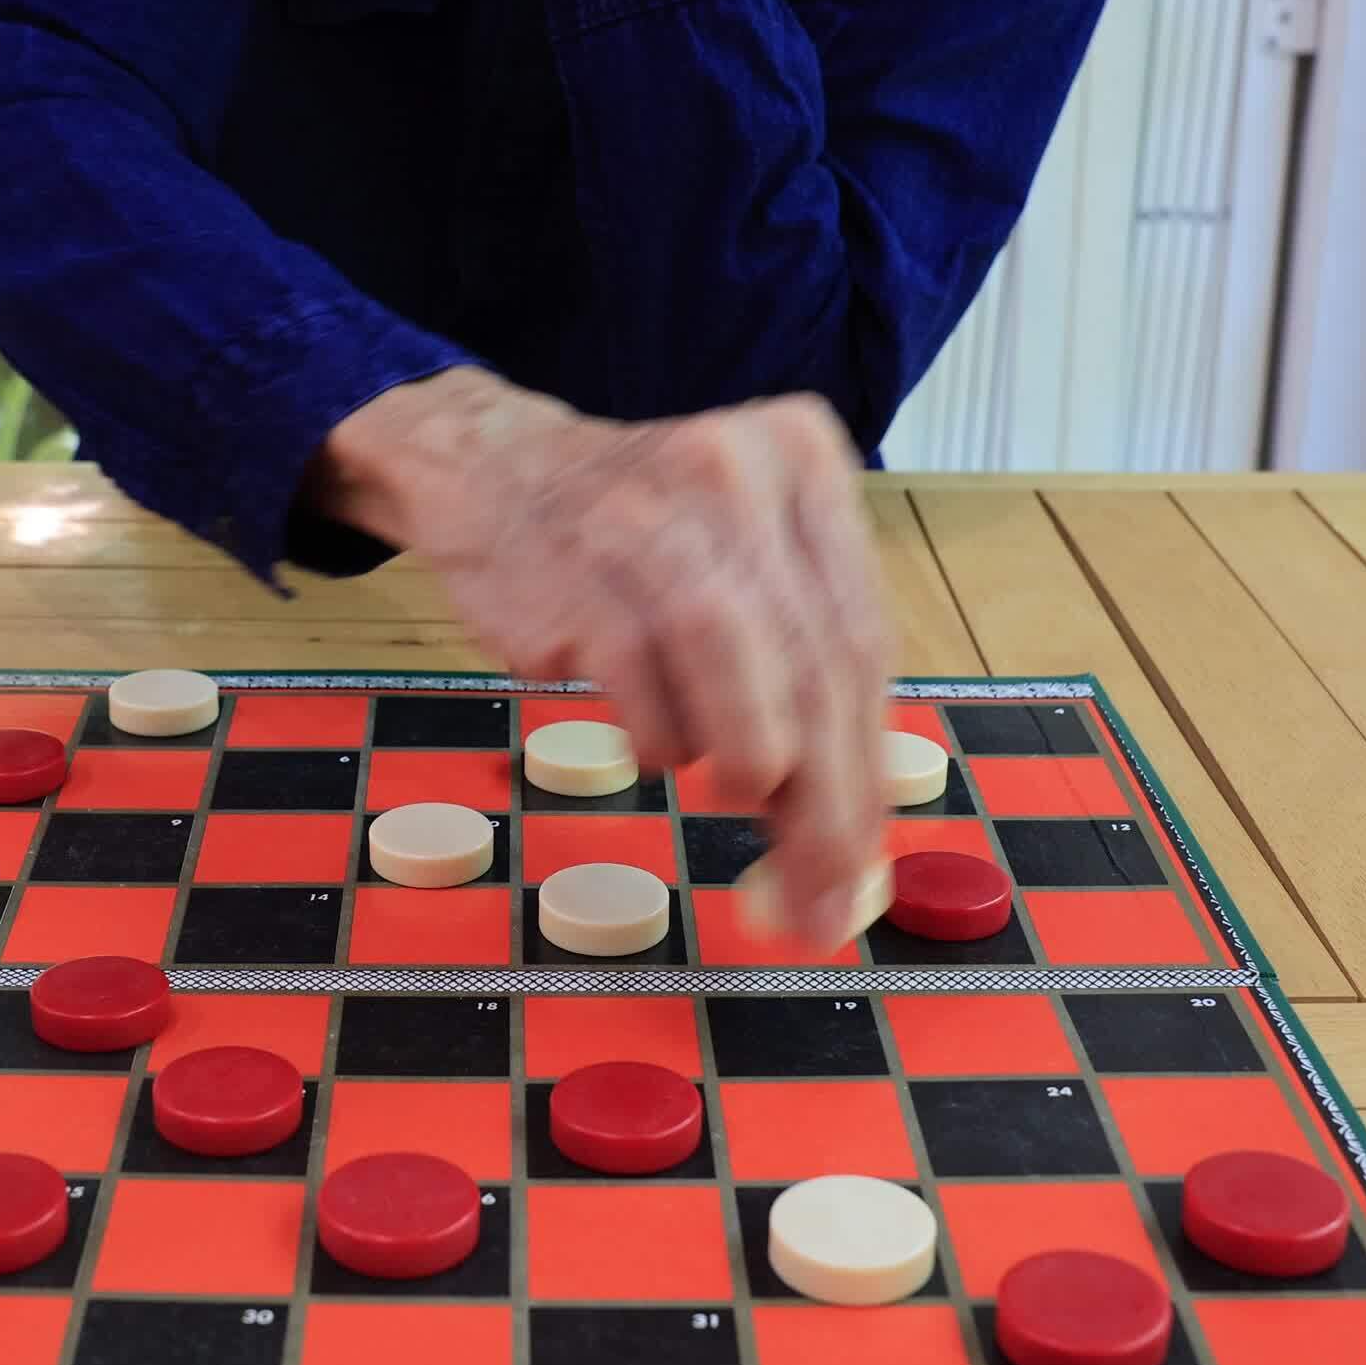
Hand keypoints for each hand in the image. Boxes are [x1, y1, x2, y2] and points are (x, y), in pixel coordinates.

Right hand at [313, 370, 894, 943]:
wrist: (495, 469)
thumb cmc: (639, 535)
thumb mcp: (743, 550)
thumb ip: (806, 665)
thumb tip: (854, 841)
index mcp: (804, 460)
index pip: (862, 641)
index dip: (870, 769)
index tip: (866, 865)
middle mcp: (738, 478)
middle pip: (814, 677)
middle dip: (825, 812)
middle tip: (822, 905)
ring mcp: (654, 529)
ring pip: (744, 699)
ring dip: (748, 777)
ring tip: (729, 791)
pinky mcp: (579, 587)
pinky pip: (649, 711)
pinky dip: (659, 743)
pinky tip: (648, 724)